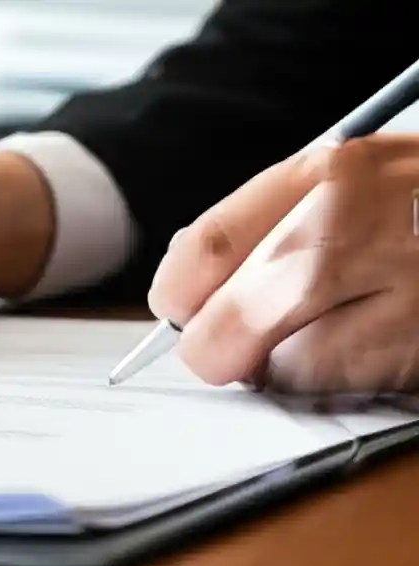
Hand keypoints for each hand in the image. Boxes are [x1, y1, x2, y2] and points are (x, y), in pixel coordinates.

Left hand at [148, 134, 418, 392]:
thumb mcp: (361, 186)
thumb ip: (277, 226)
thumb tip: (193, 300)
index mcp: (330, 170)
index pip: (203, 248)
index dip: (178, 299)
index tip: (182, 314)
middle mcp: (355, 223)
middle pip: (227, 324)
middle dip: (216, 353)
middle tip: (226, 355)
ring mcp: (400, 286)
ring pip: (280, 368)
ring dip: (280, 371)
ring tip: (318, 341)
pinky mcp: (417, 340)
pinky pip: (340, 387)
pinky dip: (334, 384)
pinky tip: (365, 354)